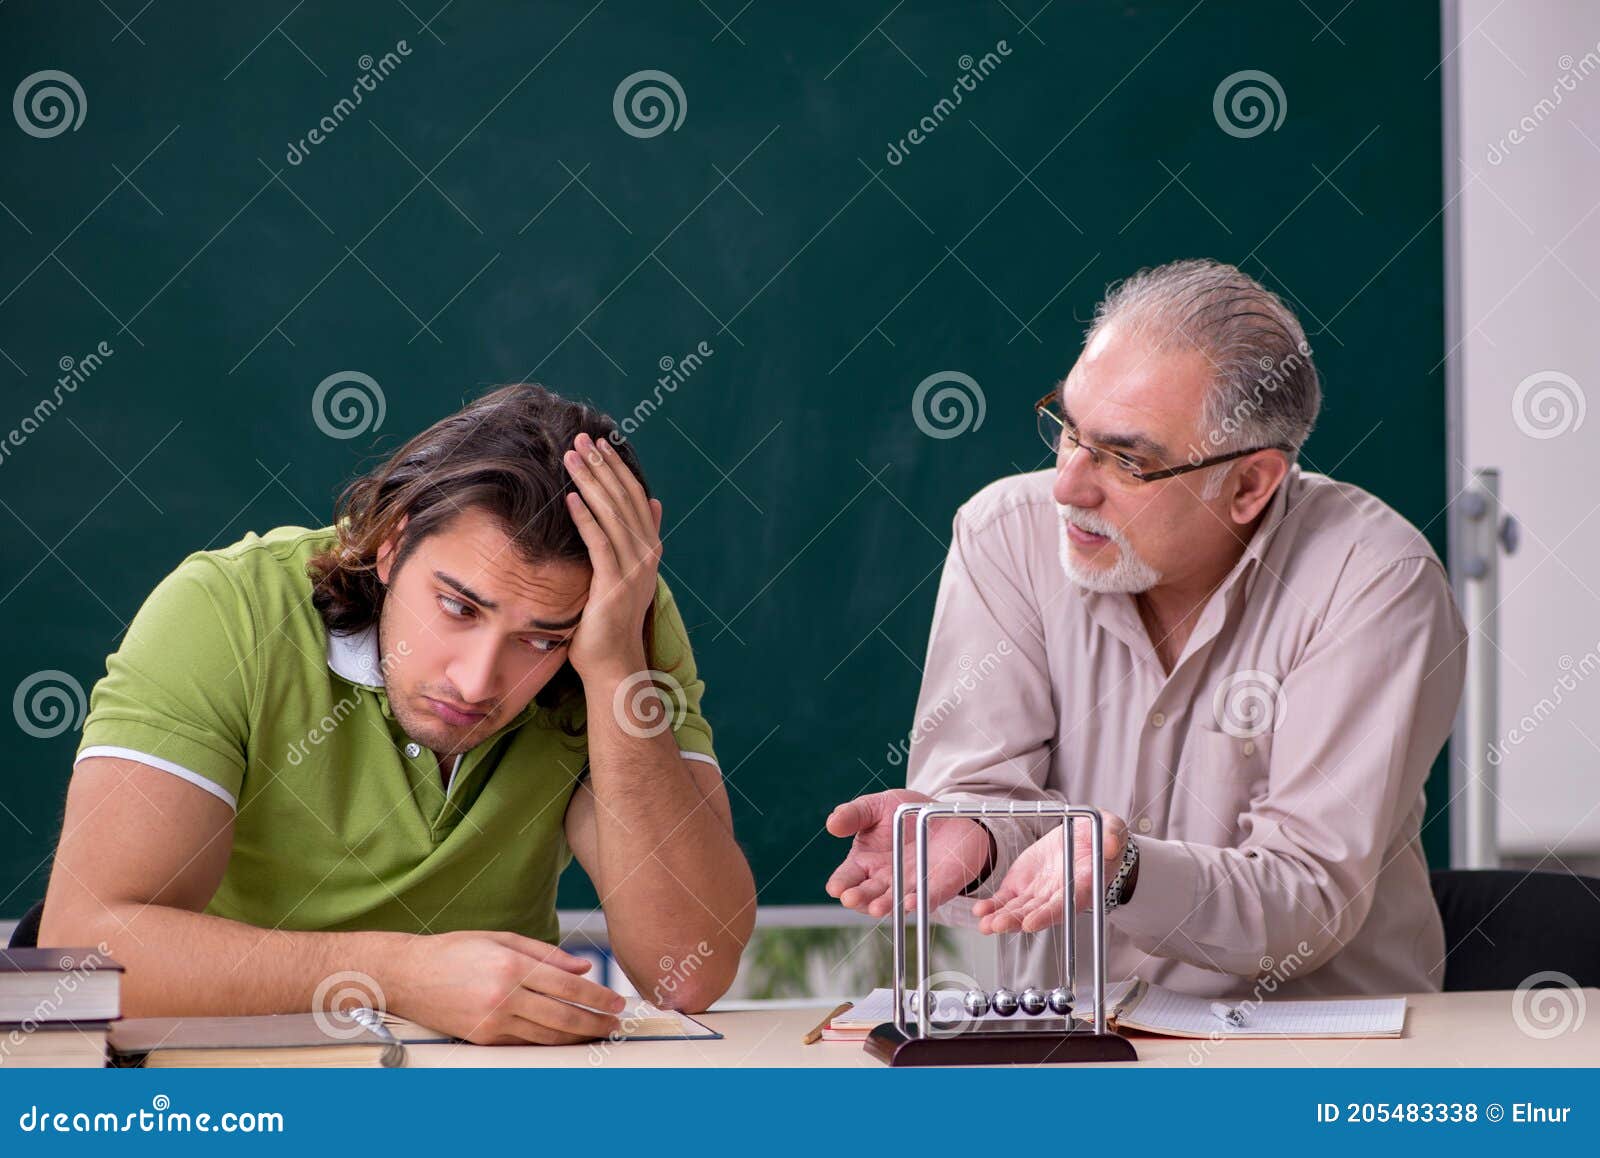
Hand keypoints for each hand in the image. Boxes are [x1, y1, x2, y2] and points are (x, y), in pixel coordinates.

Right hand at [387, 930, 626, 1044]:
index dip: (597, 997)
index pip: (567, 986)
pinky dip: (549, 1042)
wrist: (407, 976)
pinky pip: (525, 1044)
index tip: (616, 1002)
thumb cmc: (455, 951)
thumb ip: (546, 954)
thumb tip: (583, 967)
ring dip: (578, 1037)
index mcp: (511, 967)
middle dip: (595, 1022)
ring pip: (547, 1036)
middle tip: (616, 1023)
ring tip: (598, 1032)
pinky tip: (565, 1038)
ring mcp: (493, 1022)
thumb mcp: (501, 939)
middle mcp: (504, 998)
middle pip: (563, 1017)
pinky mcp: (484, 1039)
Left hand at [562, 432, 662, 680]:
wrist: (614, 662)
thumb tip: (655, 503)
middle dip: (602, 466)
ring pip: (612, 514)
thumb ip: (641, 537)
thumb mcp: (629, 572)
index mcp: (649, 548)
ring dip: (591, 482)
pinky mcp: (613, 583)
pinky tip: (571, 497)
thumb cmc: (611, 621)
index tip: (600, 444)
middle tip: (582, 439)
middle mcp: (645, 554)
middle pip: (624, 499)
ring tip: (572, 457)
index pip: (635, 498)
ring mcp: (632, 569)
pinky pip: (599, 543)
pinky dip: (586, 518)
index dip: (618, 469)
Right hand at [824, 789, 991, 917]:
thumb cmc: (905, 813)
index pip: (846, 879)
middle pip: (866, 895)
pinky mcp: (936, 887)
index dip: (840, 884)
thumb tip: (831, 823)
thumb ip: (854, 814)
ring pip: (894, 902)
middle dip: (858, 898)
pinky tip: (910, 903)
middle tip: (851, 898)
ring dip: (885, 906)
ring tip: (876, 907)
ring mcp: (909, 886)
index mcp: (864, 862)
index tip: (836, 887)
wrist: (943, 813)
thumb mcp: (877, 806)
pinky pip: (926, 897)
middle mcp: (884, 880)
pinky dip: (919, 902)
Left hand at [971, 811, 1127, 933]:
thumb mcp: (1111, 829)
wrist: (1083, 838)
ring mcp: (1039, 893)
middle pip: (1038, 913)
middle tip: (999, 925)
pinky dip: (993, 906)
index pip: (1066, 904)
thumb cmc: (1100, 837)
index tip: (1031, 922)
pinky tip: (980, 911)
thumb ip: (1112, 836)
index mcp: (1083, 886)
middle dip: (1017, 920)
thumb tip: (1112, 844)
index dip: (1048, 914)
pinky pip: (1007, 899)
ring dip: (1002, 918)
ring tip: (986, 924)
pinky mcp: (1023, 885)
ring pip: (1019, 910)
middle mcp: (1060, 896)